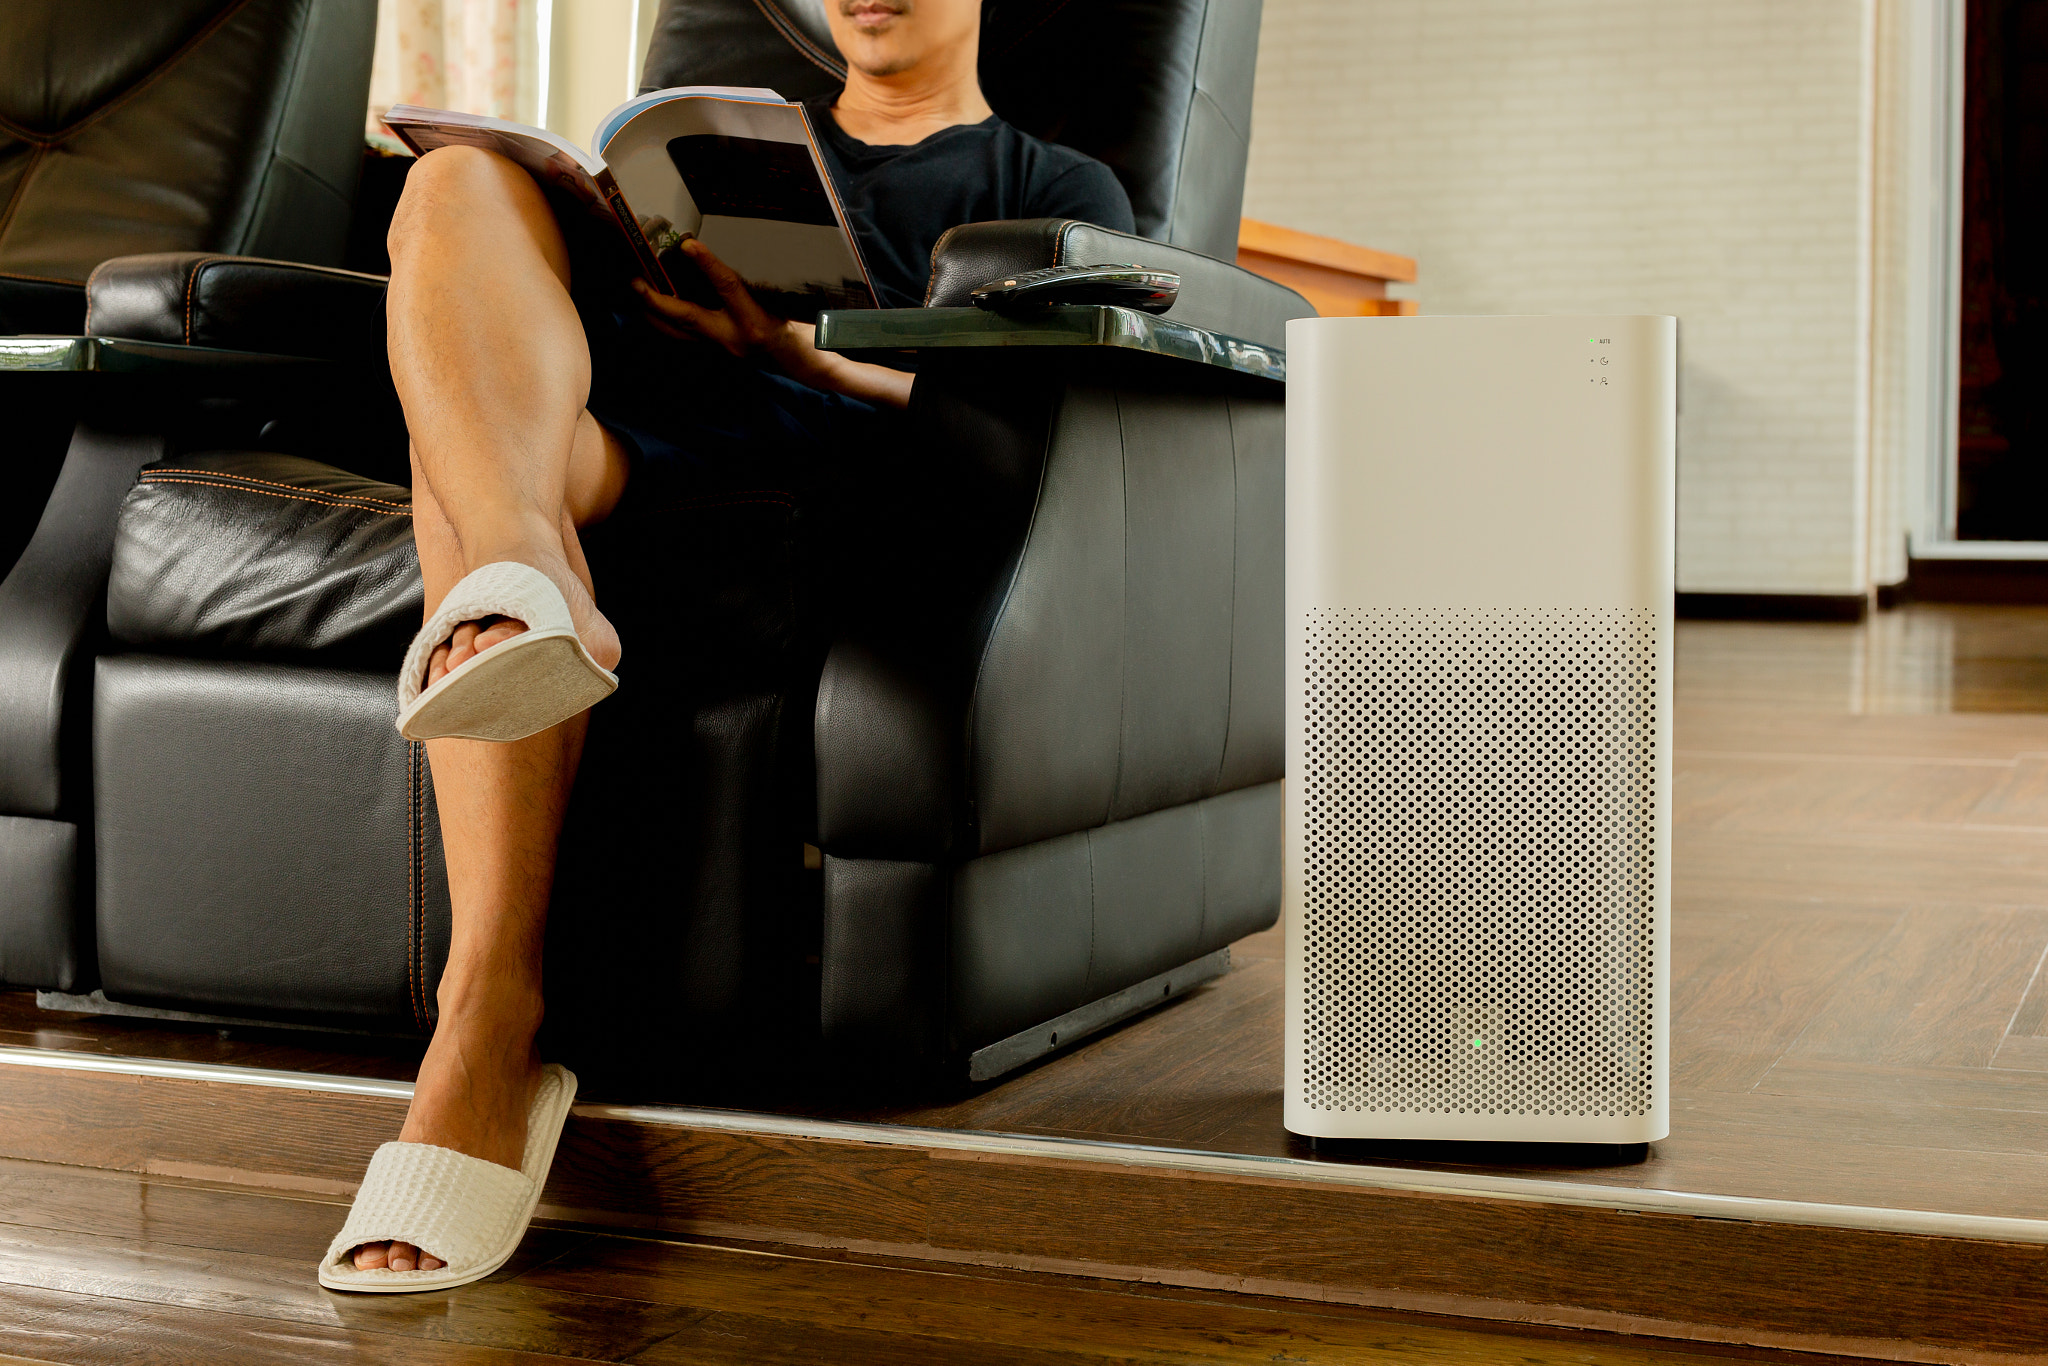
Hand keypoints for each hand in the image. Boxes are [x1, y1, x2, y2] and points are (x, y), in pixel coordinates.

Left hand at [631, 238, 911, 409]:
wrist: (810, 371)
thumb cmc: (802, 336)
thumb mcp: (785, 306)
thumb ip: (751, 288)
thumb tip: (721, 262)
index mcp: (756, 324)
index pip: (728, 287)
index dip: (708, 264)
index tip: (687, 244)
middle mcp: (735, 340)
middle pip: (686, 318)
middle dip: (656, 300)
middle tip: (635, 281)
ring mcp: (725, 351)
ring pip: (679, 335)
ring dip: (655, 316)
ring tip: (639, 296)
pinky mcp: (720, 355)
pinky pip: (687, 341)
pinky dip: (668, 327)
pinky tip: (658, 314)